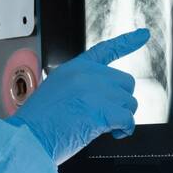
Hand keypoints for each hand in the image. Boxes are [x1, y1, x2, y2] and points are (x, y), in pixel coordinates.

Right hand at [9, 28, 149, 163]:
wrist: (28, 138)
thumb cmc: (37, 123)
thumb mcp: (55, 92)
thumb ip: (79, 87)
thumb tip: (102, 99)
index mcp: (74, 69)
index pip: (106, 49)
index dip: (127, 41)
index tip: (143, 35)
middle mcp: (87, 75)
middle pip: (125, 82)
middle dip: (120, 100)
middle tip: (106, 116)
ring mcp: (95, 91)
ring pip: (129, 101)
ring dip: (121, 117)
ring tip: (103, 127)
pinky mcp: (102, 111)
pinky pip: (128, 119)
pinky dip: (125, 129)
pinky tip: (115, 133)